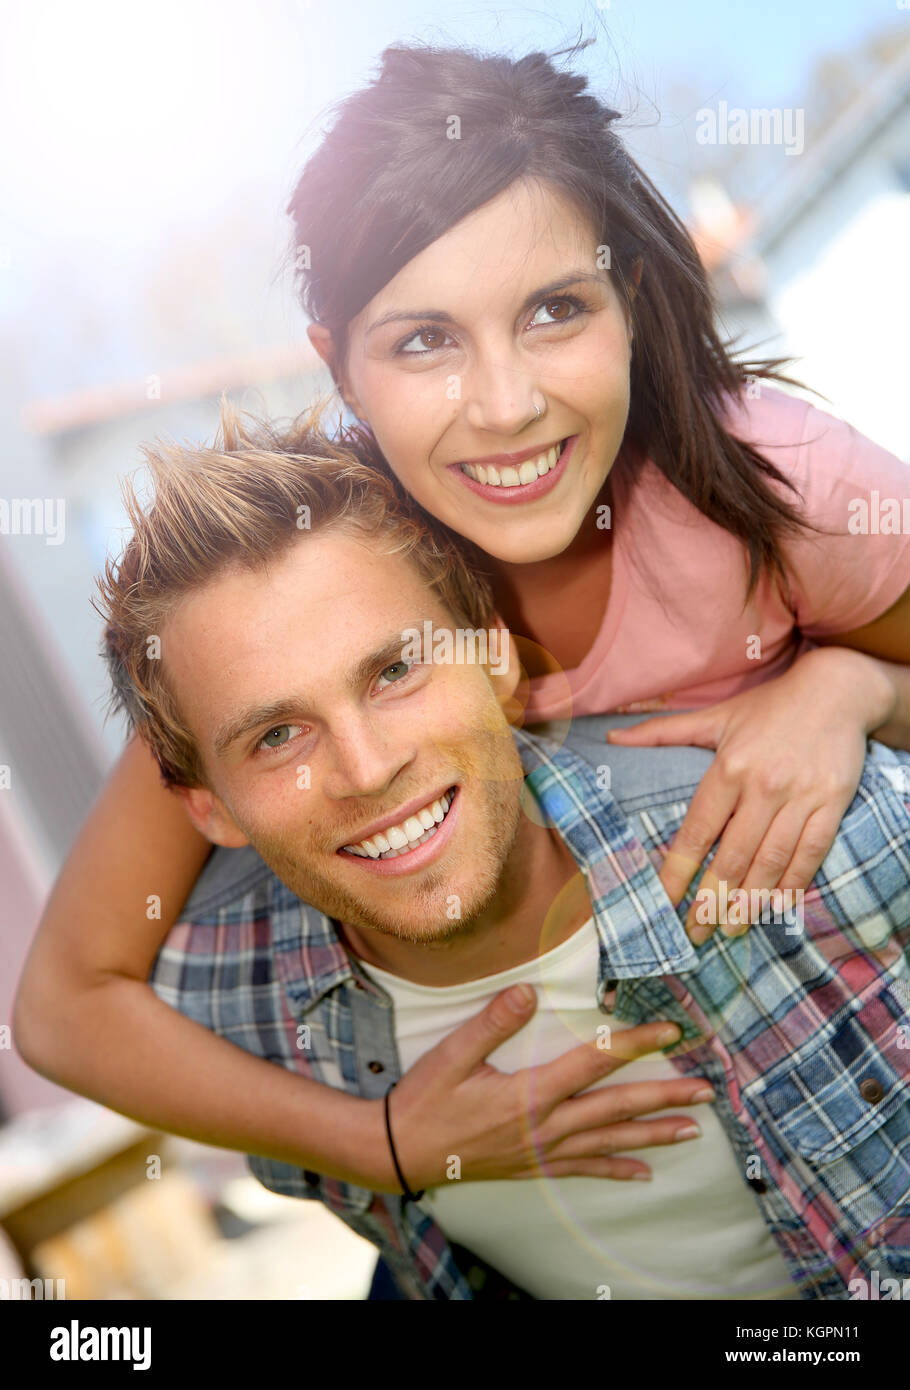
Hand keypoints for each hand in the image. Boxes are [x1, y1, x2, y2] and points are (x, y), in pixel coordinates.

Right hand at [379, 985, 714, 1190]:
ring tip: (693, 1130)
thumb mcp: (451, 1055)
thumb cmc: (424, 1100)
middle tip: (705, 1089)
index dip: (634, 1044)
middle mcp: (544, 1127)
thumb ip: (491, 1022)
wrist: (398, 1153)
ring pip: (609, 1142)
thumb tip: (528, 992)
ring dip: (654, 1135)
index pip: (594, 1063)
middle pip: (616, 1108)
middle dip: (664, 1096)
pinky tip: (644, 1173)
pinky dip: (617, 1169)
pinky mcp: (534, 1166)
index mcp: (529, 1094)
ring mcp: (542, 1151)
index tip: (670, 1032)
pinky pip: (585, 1169)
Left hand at [607, 647, 880, 942]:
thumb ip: (663, 731)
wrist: (836, 691)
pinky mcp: (832, 803)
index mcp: (729, 767)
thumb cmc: (769, 706)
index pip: (698, 831)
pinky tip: (777, 906)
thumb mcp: (715, 716)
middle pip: (733, 856)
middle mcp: (764, 786)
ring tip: (731, 929)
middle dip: (712, 899)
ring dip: (750, 901)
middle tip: (696, 932)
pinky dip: (794, 883)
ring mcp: (801, 797)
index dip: (678, 871)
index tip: (664, 902)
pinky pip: (811, 853)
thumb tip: (611, 736)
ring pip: (772, 861)